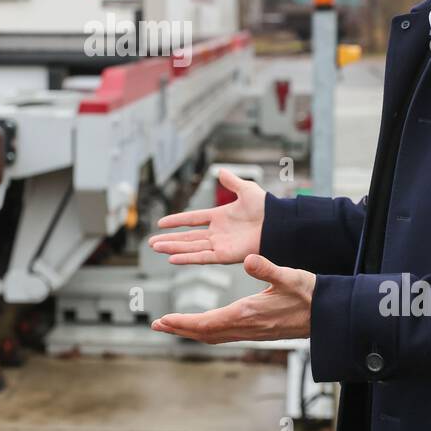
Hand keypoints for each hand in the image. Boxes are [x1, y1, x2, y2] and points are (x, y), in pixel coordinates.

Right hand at [148, 167, 265, 264]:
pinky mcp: (225, 255)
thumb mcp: (246, 190)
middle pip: (187, 237)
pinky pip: (202, 257)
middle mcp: (217, 233)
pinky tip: (172, 258)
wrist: (278, 224)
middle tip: (152, 243)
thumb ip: (232, 182)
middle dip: (169, 240)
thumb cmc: (266, 208)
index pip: (192, 219)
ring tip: (156, 248)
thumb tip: (221, 171)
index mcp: (219, 217)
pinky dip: (187, 258)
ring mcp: (220, 244)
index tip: (161, 223)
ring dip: (173, 248)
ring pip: (191, 247)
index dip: (176, 221)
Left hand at [151, 253, 314, 342]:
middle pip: (205, 333)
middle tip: (157, 325)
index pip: (207, 323)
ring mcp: (251, 332)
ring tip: (173, 326)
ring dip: (191, 331)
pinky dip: (208, 331)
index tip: (164, 320)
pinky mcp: (257, 331)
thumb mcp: (289, 276)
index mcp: (248, 313)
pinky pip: (225, 335)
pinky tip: (204, 326)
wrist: (328, 315)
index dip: (183, 323)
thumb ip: (267, 268)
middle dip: (179, 329)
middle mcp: (246, 327)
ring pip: (214, 336)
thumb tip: (248, 259)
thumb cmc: (310, 294)